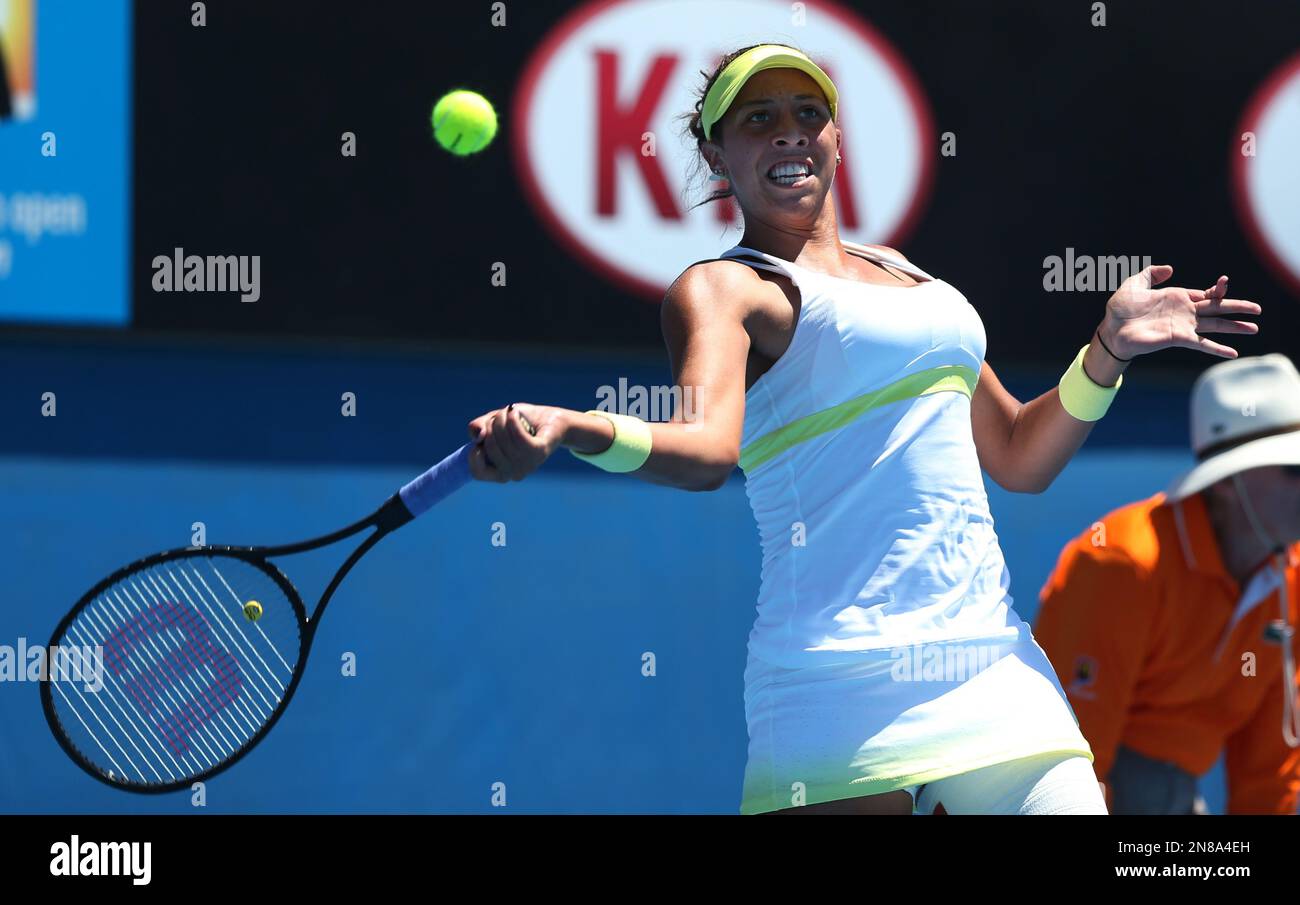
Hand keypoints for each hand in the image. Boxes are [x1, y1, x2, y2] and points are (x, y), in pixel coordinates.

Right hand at [466, 403, 564, 481]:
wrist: (550, 419)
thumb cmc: (519, 423)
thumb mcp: (492, 422)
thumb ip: (478, 428)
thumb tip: (479, 435)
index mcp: (500, 472)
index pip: (478, 472)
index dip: (473, 453)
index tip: (481, 438)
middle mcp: (513, 473)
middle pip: (490, 448)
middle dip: (490, 426)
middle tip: (499, 416)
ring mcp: (528, 465)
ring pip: (504, 440)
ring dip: (502, 419)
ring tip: (508, 411)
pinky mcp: (540, 452)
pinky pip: (519, 436)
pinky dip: (513, 420)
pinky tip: (514, 412)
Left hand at [1098, 266, 1260, 359]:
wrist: (1111, 329)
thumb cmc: (1121, 309)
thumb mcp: (1135, 284)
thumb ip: (1152, 274)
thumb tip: (1170, 268)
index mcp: (1177, 298)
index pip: (1204, 295)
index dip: (1217, 290)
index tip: (1224, 282)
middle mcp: (1184, 313)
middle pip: (1217, 309)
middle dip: (1237, 308)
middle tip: (1258, 309)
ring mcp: (1183, 326)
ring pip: (1215, 325)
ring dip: (1235, 327)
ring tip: (1254, 327)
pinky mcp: (1178, 339)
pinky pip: (1202, 344)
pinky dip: (1217, 348)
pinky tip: (1233, 352)